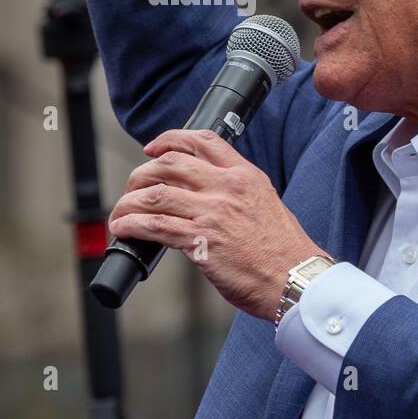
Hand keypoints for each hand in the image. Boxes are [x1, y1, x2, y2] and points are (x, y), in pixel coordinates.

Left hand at [107, 129, 322, 319]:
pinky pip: (154, 225)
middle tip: (133, 186)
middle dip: (142, 173)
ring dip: (129, 201)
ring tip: (122, 211)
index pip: (204, 140)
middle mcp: (227, 187)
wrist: (295, 280)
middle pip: (170, 164)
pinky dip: (132, 224)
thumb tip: (203, 194)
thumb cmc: (283, 252)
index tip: (154, 147)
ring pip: (155, 194)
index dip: (171, 138)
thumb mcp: (265, 204)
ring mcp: (213, 213)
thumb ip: (236, 193)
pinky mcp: (200, 241)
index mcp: (245, 176)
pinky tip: (125, 228)